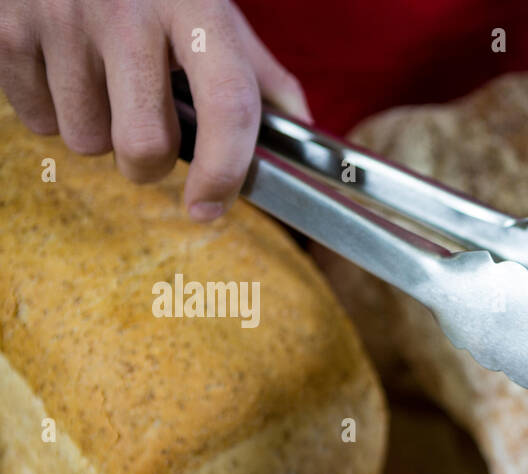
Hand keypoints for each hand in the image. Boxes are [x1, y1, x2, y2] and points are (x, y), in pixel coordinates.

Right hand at [0, 0, 308, 218]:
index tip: (210, 206)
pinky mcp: (9, 26)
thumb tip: (303, 135)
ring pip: (86, 141)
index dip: (224, 170)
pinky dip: (52, 112)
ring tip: (103, 85)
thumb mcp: (214, 10)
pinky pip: (36, 120)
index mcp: (196, 6)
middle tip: (149, 132)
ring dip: (98, 132)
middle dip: (149, 162)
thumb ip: (259, 74)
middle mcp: (129, 10)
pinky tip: (66, 71)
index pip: (227, 105)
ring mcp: (63, 16)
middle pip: (144, 146)